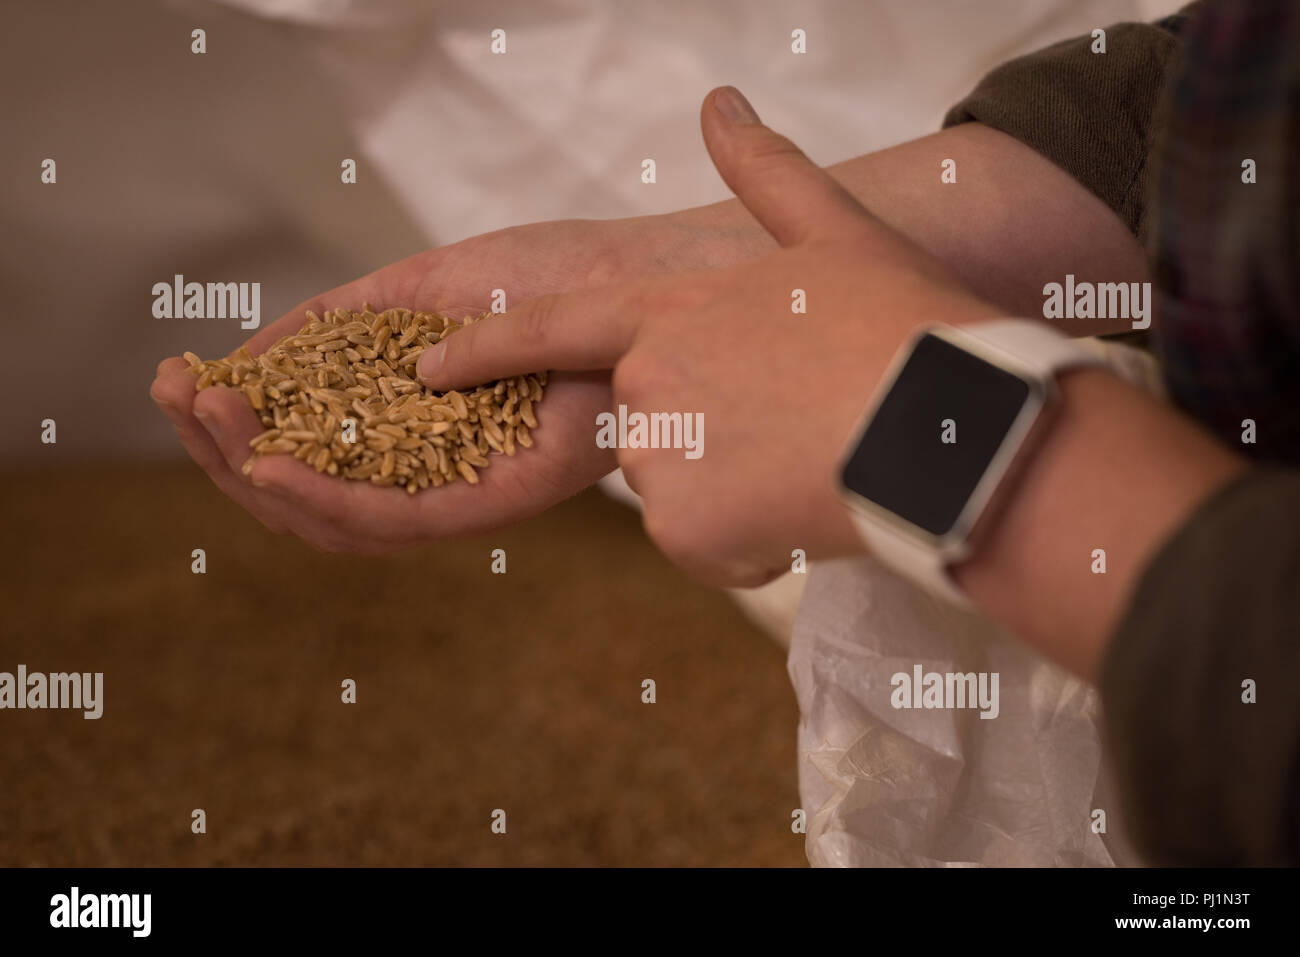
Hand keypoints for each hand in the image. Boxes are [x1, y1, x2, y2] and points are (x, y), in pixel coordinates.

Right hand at [150, 213, 764, 551]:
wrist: (647, 275)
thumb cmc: (552, 277)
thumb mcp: (418, 289)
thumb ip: (338, 324)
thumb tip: (249, 352)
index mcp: (408, 427)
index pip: (304, 450)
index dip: (234, 425)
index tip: (179, 379)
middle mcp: (432, 470)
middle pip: (310, 496)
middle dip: (230, 453)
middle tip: (181, 398)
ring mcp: (466, 490)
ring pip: (342, 523)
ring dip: (263, 476)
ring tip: (209, 421)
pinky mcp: (503, 499)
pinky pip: (403, 520)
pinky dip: (330, 500)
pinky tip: (271, 464)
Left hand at [418, 87, 999, 585]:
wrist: (951, 425)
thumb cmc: (902, 325)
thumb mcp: (835, 234)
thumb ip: (766, 172)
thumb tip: (722, 101)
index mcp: (669, 310)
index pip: (550, 327)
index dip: (485, 348)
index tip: (430, 367)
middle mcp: (647, 383)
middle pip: (647, 426)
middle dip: (710, 436)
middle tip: (794, 427)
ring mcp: (660, 458)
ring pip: (680, 491)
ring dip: (735, 491)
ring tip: (815, 462)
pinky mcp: (685, 530)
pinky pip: (708, 546)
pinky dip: (752, 541)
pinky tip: (809, 507)